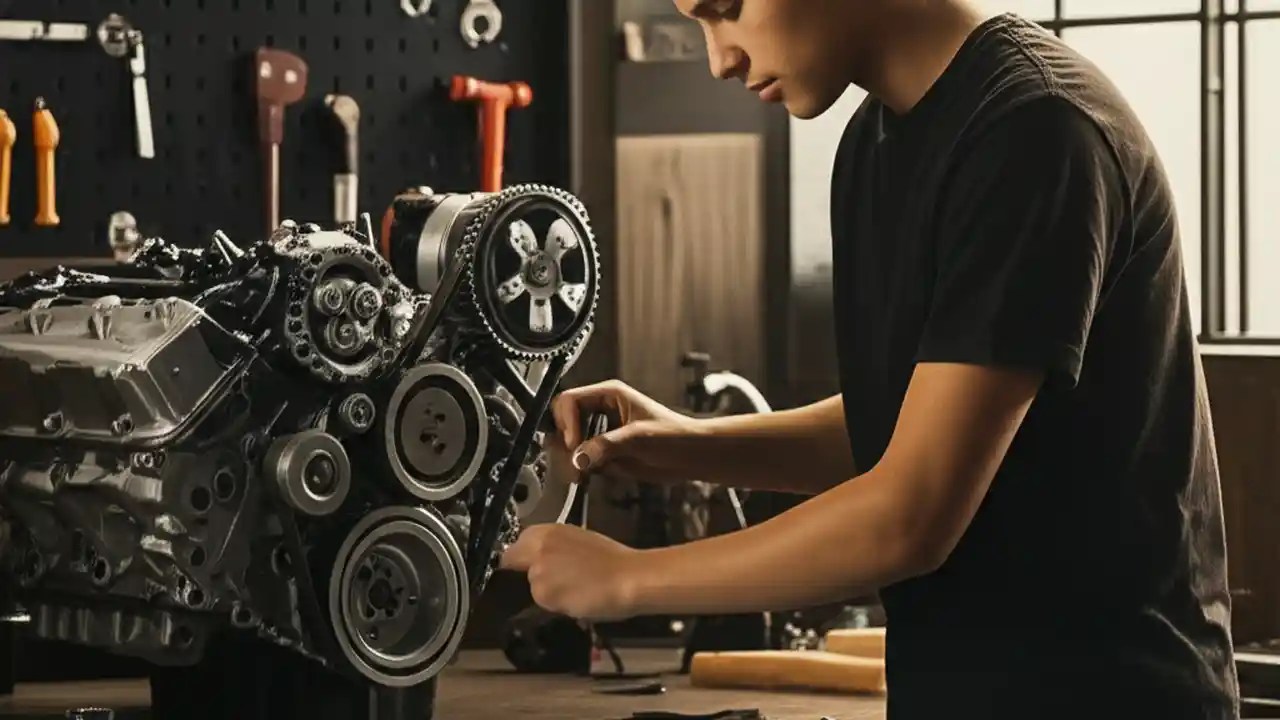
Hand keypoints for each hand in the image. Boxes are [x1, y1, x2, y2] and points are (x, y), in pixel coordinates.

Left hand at [499, 524, 646, 621]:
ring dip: (546, 591)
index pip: (516, 543)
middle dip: (529, 572)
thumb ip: (555, 548)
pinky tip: (576, 601)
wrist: (628, 577)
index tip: (530, 564)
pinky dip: (557, 605)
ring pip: (533, 585)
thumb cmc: (613, 559)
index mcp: (548, 531)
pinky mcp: (543, 594)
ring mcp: (537, 571)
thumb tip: (541, 559)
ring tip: (574, 591)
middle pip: (513, 562)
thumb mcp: (579, 541)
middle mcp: (537, 548)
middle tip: (554, 581)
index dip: (522, 556)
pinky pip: (544, 603)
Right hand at [550, 380, 701, 483]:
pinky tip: (586, 479)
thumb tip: (578, 458)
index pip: (569, 401)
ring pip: (568, 443)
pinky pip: (580, 460)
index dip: (567, 422)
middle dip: (564, 444)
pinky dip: (578, 470)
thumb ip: (607, 446)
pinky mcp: (603, 453)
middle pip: (562, 422)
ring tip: (580, 477)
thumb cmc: (673, 436)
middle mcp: (600, 411)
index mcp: (608, 395)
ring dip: (568, 460)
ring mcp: (600, 433)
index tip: (575, 444)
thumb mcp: (639, 437)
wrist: (692, 457)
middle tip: (574, 465)